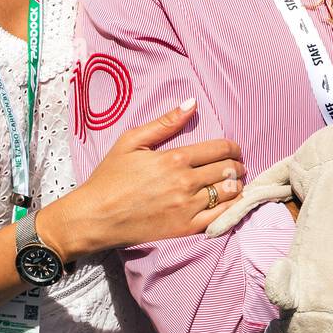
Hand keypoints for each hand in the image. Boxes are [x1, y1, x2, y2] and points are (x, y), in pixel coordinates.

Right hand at [43, 100, 245, 259]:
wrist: (95, 217)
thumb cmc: (110, 177)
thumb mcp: (132, 141)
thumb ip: (165, 122)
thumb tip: (192, 103)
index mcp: (174, 158)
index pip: (220, 149)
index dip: (233, 148)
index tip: (234, 149)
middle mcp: (185, 182)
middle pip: (228, 170)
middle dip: (237, 165)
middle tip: (237, 166)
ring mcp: (187, 207)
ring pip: (229, 193)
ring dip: (237, 186)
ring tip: (233, 184)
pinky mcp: (185, 229)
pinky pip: (221, 218)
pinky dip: (232, 208)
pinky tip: (230, 203)